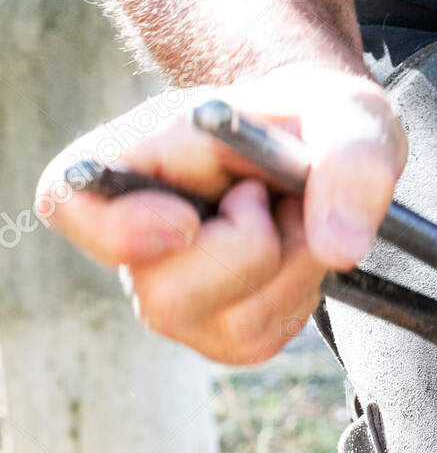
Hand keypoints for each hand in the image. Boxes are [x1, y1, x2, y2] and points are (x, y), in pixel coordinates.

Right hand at [36, 63, 405, 363]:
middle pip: (169, 295)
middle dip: (254, 248)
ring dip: (291, 269)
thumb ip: (350, 164)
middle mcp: (136, 242)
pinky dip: (301, 295)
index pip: (68, 205)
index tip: (188, 219)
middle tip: (273, 194)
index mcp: (133, 161)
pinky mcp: (221, 334)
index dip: (119, 229)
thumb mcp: (352, 115)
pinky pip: (264, 337)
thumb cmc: (318, 123)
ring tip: (293, 217)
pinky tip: (296, 253)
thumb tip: (338, 251)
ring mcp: (174, 297)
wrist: (329, 152)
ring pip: (232, 324)